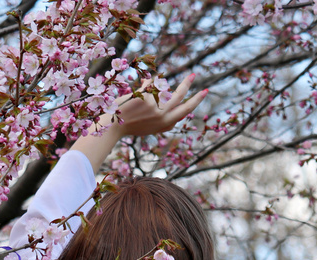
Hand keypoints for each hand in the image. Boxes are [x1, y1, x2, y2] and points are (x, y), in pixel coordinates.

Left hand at [73, 74, 206, 169]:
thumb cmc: (131, 127)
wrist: (113, 126)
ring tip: (151, 84)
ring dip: (163, 81)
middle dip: (188, 85)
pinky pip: (151, 83)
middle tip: (194, 75)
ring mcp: (153, 105)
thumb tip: (178, 109)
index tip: (204, 91)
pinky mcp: (144, 96)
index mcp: (165, 123)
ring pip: (165, 88)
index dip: (196, 101)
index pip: (185, 110)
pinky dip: (149, 81)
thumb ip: (165, 122)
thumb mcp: (152, 128)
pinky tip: (146, 79)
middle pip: (180, 96)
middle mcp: (162, 115)